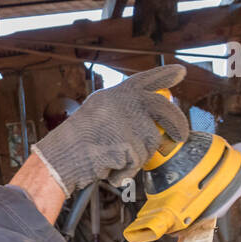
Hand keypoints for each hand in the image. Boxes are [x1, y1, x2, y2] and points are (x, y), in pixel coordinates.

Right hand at [30, 64, 189, 194]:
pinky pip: (140, 161)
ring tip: (115, 157)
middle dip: (176, 123)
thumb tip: (150, 117)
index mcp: (115, 94)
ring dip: (139, 155)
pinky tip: (110, 167)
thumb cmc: (75, 142)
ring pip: (152, 140)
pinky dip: (127, 170)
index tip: (180, 72)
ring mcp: (129, 121)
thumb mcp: (99, 114)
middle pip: (163, 108)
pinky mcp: (131, 142)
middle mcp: (124, 102)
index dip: (165, 75)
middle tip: (180, 134)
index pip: (146, 79)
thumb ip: (123, 110)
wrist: (60, 158)